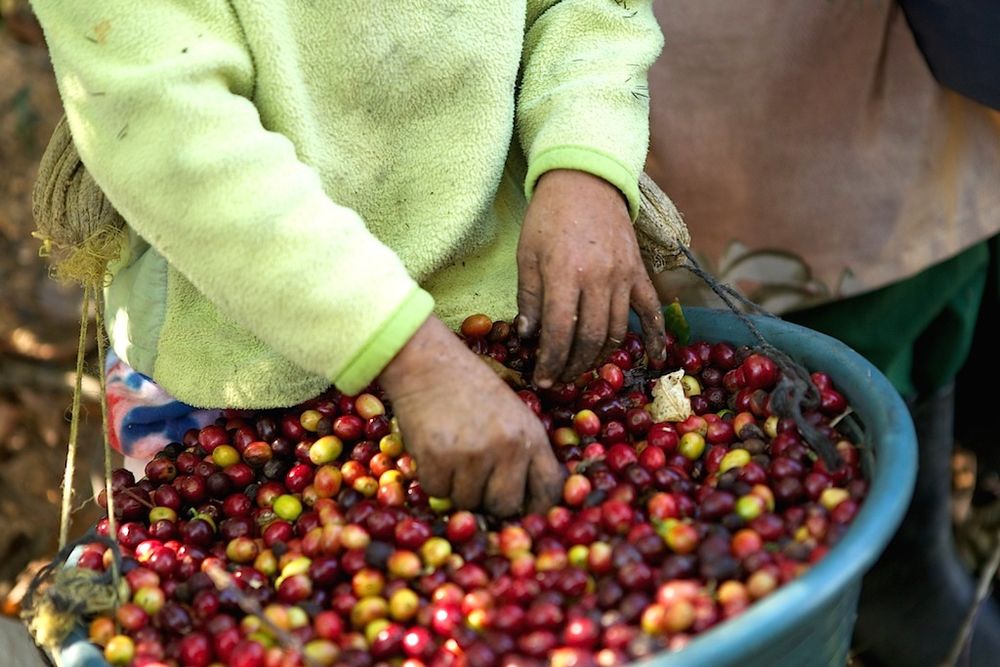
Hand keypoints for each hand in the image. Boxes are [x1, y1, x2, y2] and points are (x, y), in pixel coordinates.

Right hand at [379, 316, 563, 516]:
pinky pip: (437, 491)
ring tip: (453, 454)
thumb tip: (525, 503)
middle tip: (475, 479)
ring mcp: (473, 454)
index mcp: (532, 435)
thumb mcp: (513, 413)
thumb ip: (524, 452)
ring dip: (457, 487)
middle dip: (489, 500)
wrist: (428, 363)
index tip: (522, 509)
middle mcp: (508, 447)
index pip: (550, 490)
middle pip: (505, 507)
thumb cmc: (472, 389)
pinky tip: (435, 450)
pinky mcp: (438, 458)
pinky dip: (433, 478)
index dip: (537, 507)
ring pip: (467, 502)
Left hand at [516, 169, 665, 387]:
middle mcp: (599, 279)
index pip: (560, 333)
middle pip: (590, 338)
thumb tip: (528, 337)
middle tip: (560, 379)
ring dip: (600, 357)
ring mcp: (624, 276)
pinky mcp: (639, 272)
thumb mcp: (526, 255)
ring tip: (583, 369)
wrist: (585, 181)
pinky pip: (651, 310)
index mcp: (565, 274)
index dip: (551, 362)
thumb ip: (528, 298)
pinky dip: (654, 337)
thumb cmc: (548, 218)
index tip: (543, 380)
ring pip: (617, 331)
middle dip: (574, 366)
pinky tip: (653, 360)